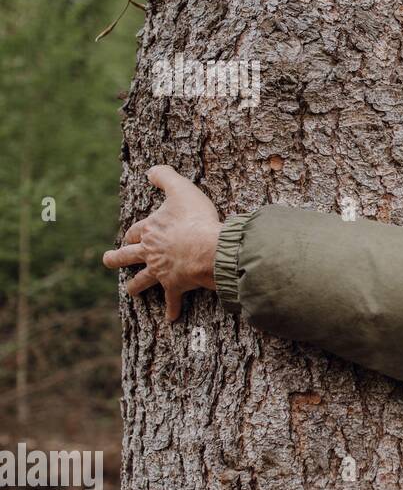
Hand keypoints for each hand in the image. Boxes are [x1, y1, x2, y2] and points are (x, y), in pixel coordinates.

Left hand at [103, 165, 222, 321]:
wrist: (208, 248)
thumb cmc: (196, 219)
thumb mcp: (181, 190)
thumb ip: (165, 177)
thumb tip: (151, 170)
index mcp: (149, 230)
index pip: (134, 231)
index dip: (132, 233)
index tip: (130, 235)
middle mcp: (150, 252)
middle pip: (127, 256)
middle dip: (116, 259)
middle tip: (107, 260)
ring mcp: (161, 270)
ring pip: (141, 280)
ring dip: (135, 286)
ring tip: (129, 291)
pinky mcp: (175, 285)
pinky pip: (172, 300)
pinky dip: (172, 309)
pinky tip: (171, 318)